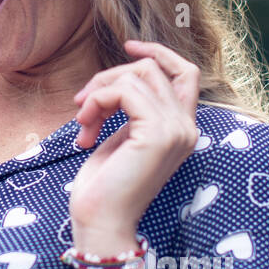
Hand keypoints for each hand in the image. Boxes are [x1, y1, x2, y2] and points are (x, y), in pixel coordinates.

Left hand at [69, 40, 200, 239]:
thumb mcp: (120, 137)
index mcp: (182, 129)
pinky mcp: (158, 133)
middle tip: (82, 105)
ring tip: (82, 123)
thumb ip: (131, 109)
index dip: (158, 52)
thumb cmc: (104, 186)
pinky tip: (85, 128)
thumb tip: (120, 76)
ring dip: (98, 92)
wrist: (101, 222)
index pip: (186, 73)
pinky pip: (123, 90)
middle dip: (109, 77)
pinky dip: (97, 100)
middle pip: (151, 69)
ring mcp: (177, 130)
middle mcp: (187, 127)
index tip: (127, 45)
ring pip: (136, 75)